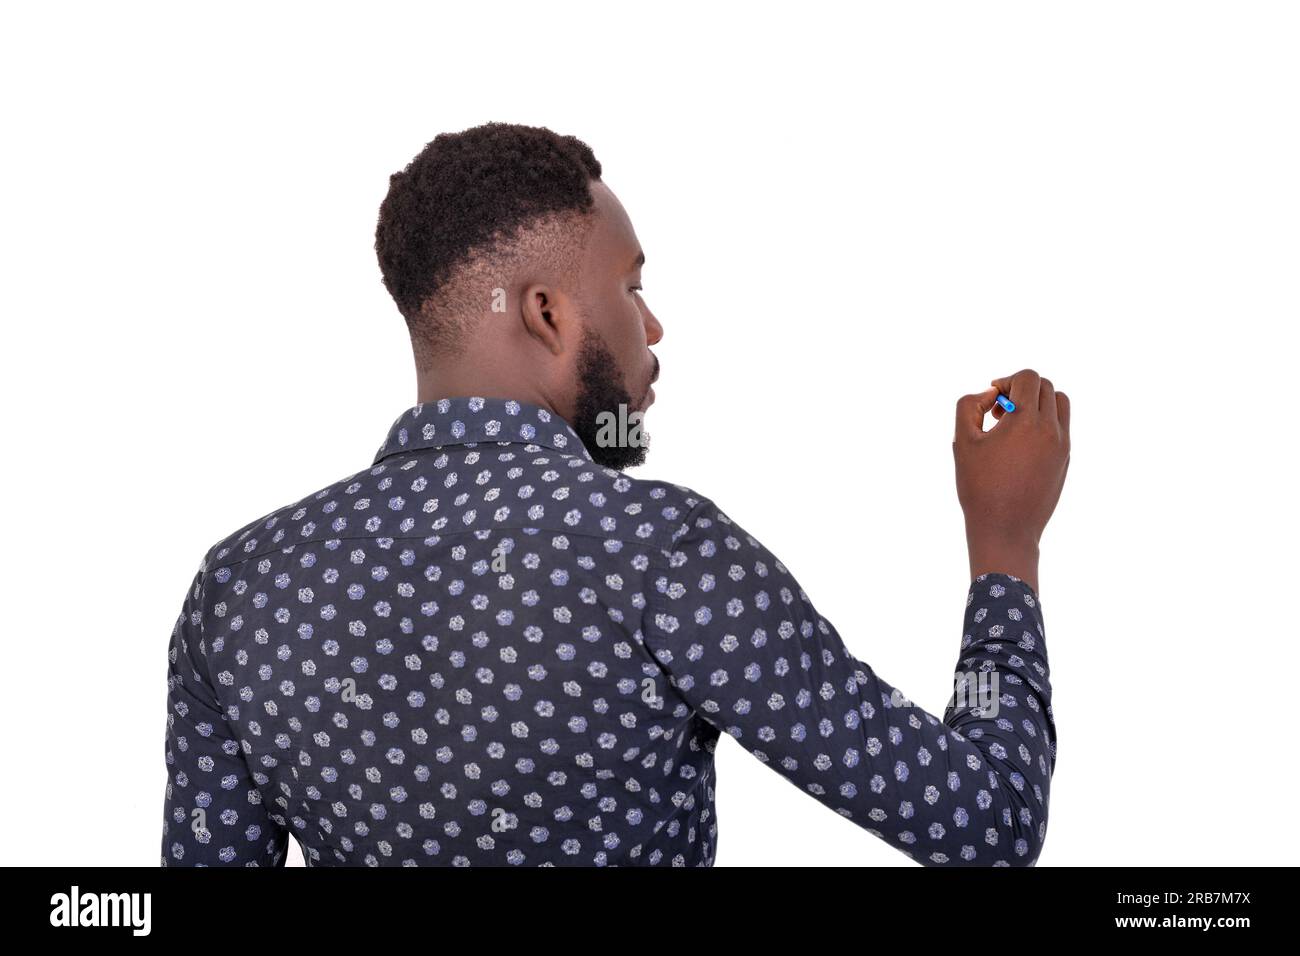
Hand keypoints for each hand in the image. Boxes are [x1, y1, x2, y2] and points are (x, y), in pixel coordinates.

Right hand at [953, 369, 1070, 590]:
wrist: (1005, 530)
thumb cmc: (979, 487)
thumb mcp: (962, 442)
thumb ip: (968, 406)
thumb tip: (989, 394)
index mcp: (1026, 421)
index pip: (1029, 378)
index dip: (1006, 381)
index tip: (991, 401)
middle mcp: (1051, 429)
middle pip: (1046, 387)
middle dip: (1021, 390)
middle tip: (998, 412)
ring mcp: (1063, 446)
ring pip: (1060, 405)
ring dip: (1038, 404)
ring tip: (1014, 424)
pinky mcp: (1066, 461)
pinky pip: (1061, 427)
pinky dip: (1044, 424)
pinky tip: (1020, 446)